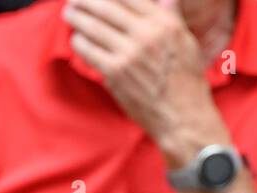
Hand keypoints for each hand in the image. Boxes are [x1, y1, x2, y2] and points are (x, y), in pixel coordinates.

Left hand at [62, 0, 227, 166]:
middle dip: (85, 1)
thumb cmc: (186, 82)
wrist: (182, 117)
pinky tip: (77, 40)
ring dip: (77, 18)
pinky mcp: (115, 73)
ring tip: (70, 14)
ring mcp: (128, 53)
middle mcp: (146, 34)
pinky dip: (79, 42)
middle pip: (105, 7)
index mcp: (164, 23)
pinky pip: (89, 51)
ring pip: (93, 27)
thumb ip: (172, 17)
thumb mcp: (187, 43)